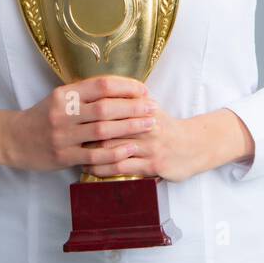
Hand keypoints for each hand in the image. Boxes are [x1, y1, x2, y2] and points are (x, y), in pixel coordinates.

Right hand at [5, 75, 160, 173]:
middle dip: (133, 107)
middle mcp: (63, 112)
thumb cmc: (42, 117)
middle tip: (153, 107)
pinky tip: (131, 148)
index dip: (125, 87)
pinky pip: (94, 154)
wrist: (13, 139)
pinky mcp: (63, 156)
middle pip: (106, 107)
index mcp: (64, 94)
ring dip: (130, 127)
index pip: (101, 85)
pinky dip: (114, 151)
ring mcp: (63, 135)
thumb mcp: (59, 99)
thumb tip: (119, 90)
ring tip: (150, 125)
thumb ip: (84, 95)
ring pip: (103, 130)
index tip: (143, 90)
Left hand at [81, 96, 205, 182]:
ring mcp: (149, 146)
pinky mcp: (153, 164)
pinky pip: (122, 168)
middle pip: (107, 126)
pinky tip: (91, 170)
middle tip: (68, 137)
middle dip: (85, 133)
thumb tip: (99, 92)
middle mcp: (145, 125)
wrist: (195, 145)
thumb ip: (128, 101)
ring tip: (76, 154)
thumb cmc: (166, 127)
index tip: (71, 115)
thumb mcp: (150, 108)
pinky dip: (103, 169)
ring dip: (91, 153)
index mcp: (142, 107)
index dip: (88, 110)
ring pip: (112, 148)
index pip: (110, 104)